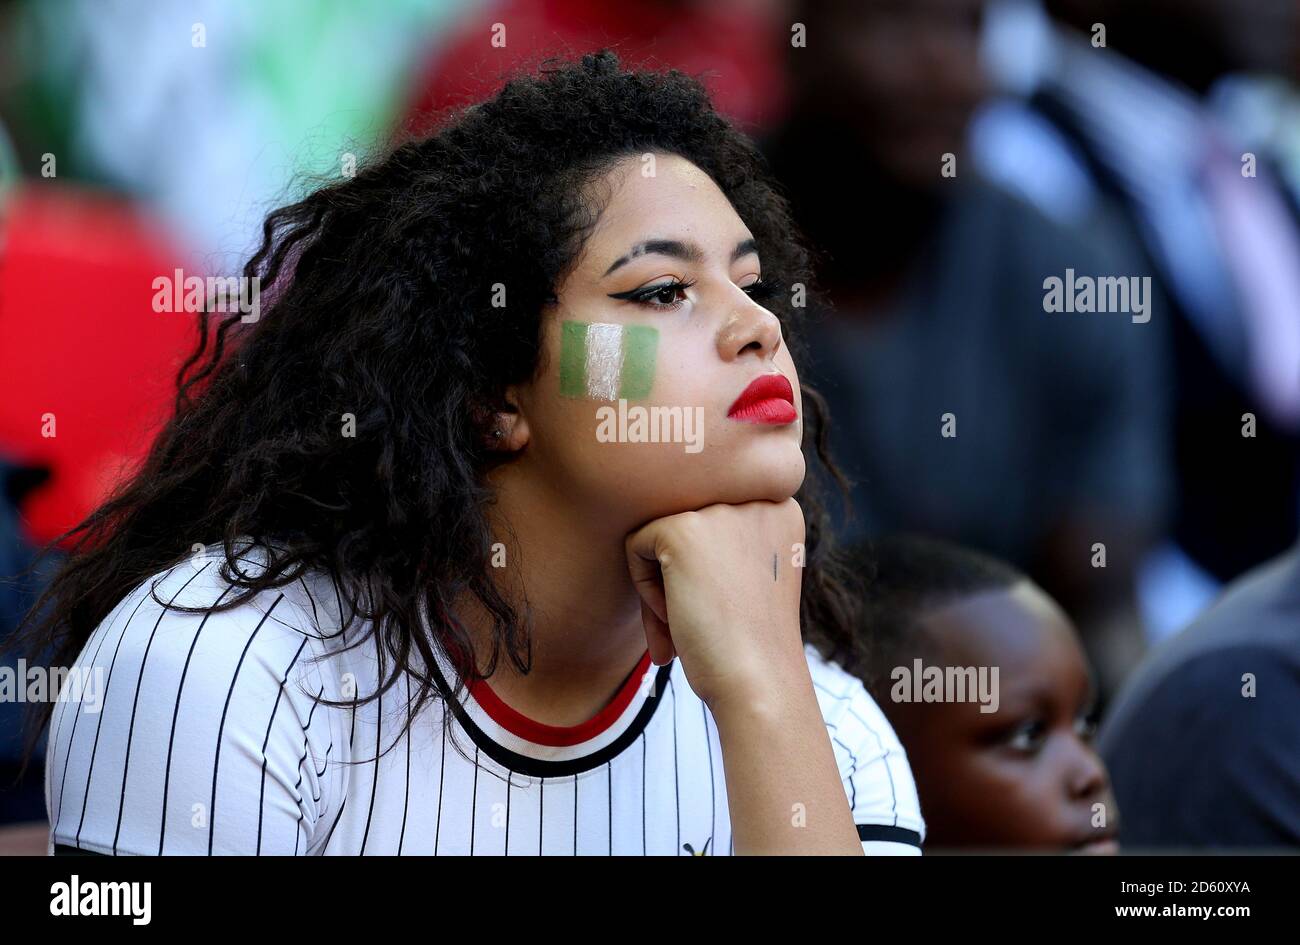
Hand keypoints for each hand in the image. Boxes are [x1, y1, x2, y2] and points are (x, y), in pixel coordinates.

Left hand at [624, 499, 805, 711]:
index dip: (709, 569)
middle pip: (686, 522)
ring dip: (661, 584)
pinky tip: (674, 618)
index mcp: (779, 506)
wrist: (759, 682)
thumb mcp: (753, 573)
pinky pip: (636, 545)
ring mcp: (719, 509)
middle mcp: (756, 497)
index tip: (722, 607)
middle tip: (690, 623)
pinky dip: (644, 587)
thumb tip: (663, 519)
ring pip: (660, 532)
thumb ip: (725, 539)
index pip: (713, 519)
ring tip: (680, 626)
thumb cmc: (751, 643)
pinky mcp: (681, 528)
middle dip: (680, 576)